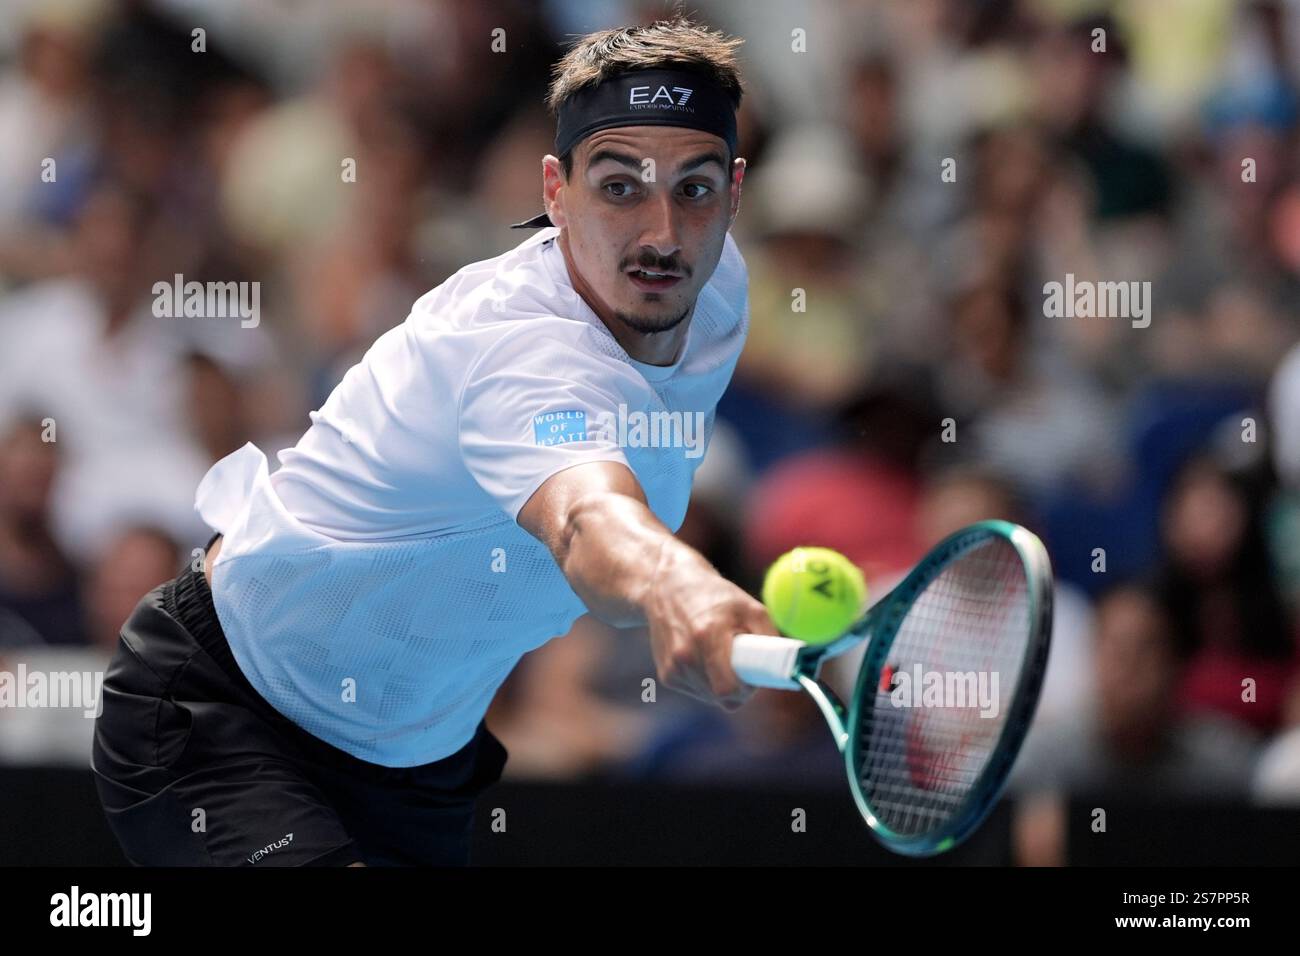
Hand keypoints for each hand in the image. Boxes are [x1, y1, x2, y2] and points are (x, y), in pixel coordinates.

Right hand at [643, 551, 779, 710]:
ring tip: (721, 654)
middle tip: (745, 667)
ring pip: (711, 697)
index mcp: (707, 635)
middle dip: (739, 688)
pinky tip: (704, 656)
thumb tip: (791, 665)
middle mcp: (685, 655)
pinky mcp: (666, 675)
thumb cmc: (714, 595)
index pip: (729, 688)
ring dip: (723, 684)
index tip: (756, 677)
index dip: (748, 689)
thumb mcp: (749, 606)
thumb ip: (770, 636)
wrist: (666, 587)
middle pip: (722, 697)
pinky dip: (707, 680)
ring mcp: (673, 668)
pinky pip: (698, 691)